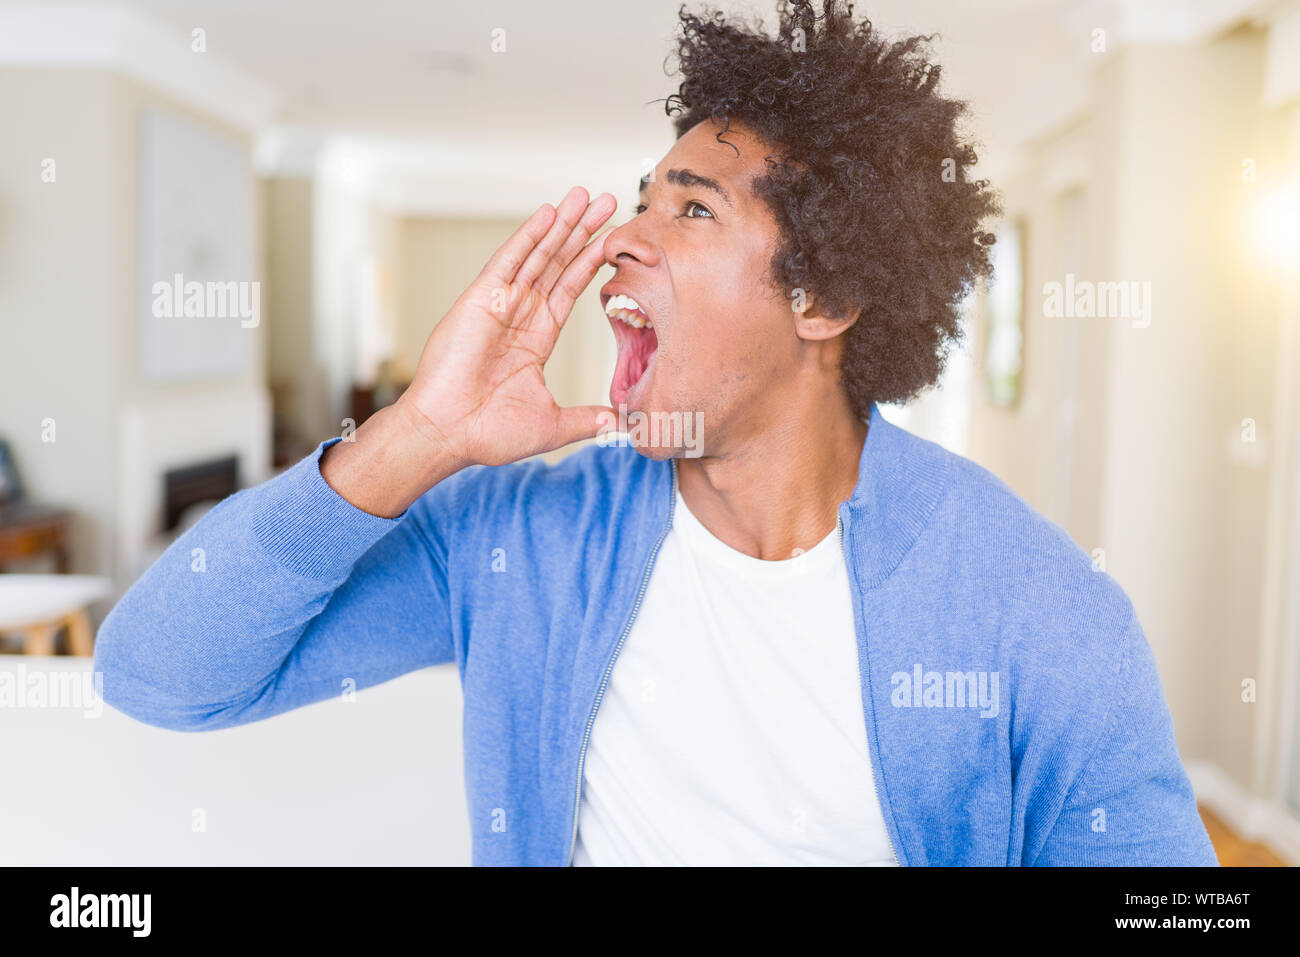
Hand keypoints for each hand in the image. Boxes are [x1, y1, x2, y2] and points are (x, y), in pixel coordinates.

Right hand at [398, 186, 616, 467]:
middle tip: (608, 201)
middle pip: (558, 263)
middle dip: (583, 232)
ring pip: (538, 254)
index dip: (591, 262)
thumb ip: (589, 419)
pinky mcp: (482, 299)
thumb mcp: (553, 426)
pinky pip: (509, 260)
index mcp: (536, 337)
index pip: (570, 289)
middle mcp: (520, 314)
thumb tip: (623, 424)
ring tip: (586, 195)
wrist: (448, 434)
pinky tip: (549, 212)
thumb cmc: (489, 433)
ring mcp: (500, 303)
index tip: (614, 239)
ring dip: (562, 224)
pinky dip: (529, 235)